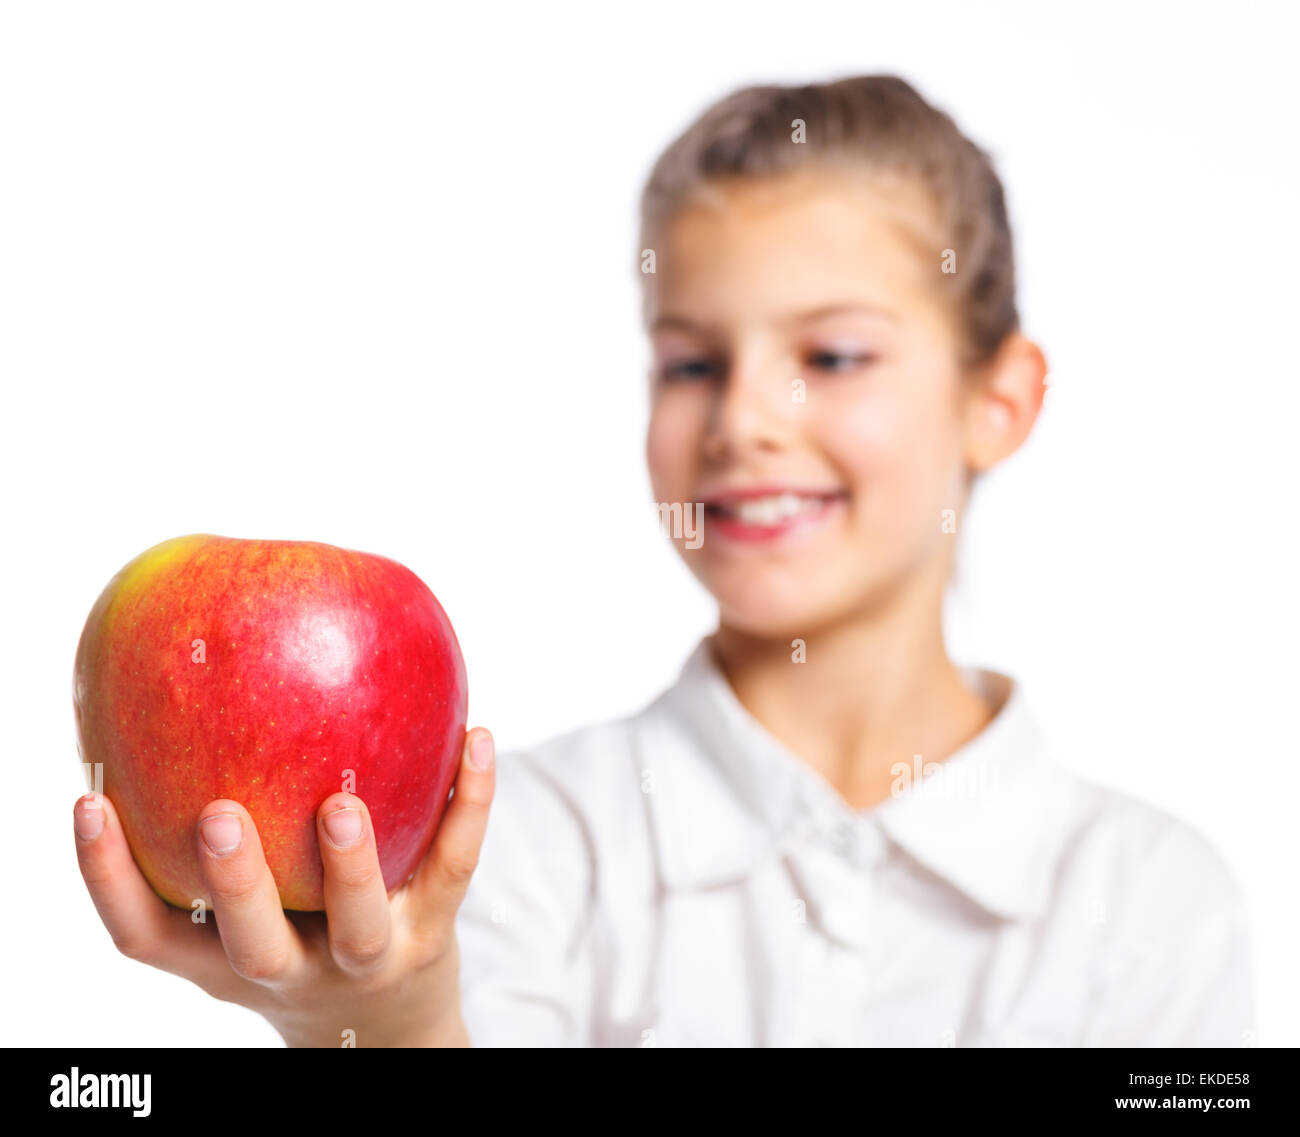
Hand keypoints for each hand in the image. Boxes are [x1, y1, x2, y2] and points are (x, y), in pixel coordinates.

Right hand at [73, 728, 495, 1046]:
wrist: (388, 1028)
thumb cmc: (299, 943)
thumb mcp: (246, 920)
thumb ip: (217, 848)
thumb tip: (190, 706)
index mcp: (225, 961)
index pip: (148, 936)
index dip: (108, 878)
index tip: (88, 805)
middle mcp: (292, 968)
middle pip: (254, 943)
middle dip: (234, 884)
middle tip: (218, 816)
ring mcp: (367, 957)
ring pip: (357, 923)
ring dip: (349, 864)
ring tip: (342, 804)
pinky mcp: (433, 932)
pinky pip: (454, 865)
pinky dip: (469, 801)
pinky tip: (476, 737)